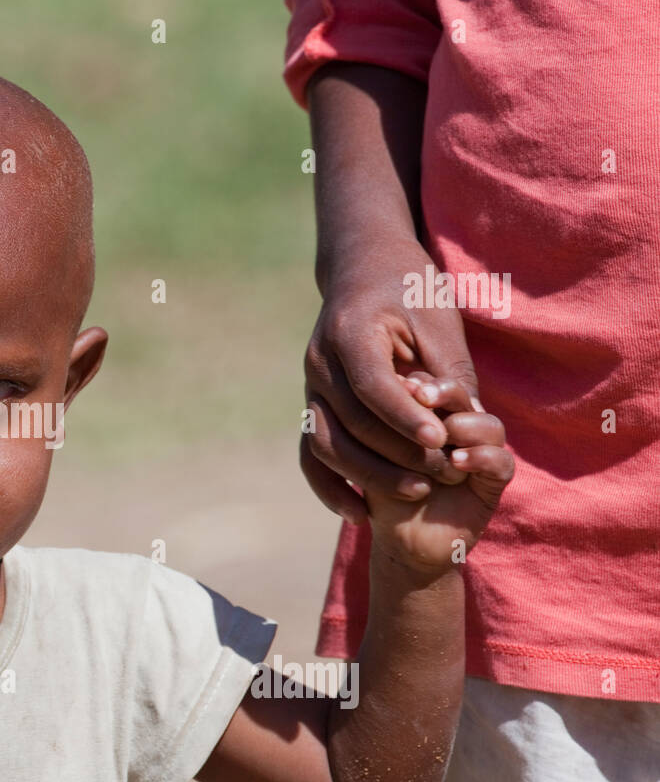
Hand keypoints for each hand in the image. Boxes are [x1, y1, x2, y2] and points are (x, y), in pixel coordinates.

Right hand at [302, 238, 481, 523]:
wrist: (362, 267)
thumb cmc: (409, 289)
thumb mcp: (438, 319)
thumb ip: (451, 372)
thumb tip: (471, 428)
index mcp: (349, 332)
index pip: (372, 385)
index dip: (404, 417)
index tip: (441, 439)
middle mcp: (319, 362)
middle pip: (351, 422)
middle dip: (397, 453)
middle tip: (445, 472)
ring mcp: (309, 387)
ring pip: (326, 444)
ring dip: (368, 475)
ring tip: (417, 492)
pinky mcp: (312, 406)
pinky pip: (311, 454)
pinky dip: (329, 487)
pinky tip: (359, 514)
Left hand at [364, 373, 513, 571]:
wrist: (400, 541)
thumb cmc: (382, 491)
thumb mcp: (373, 456)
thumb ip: (381, 425)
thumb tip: (385, 385)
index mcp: (430, 416)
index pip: (431, 384)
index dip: (418, 382)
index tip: (398, 385)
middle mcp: (458, 428)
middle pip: (463, 396)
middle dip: (444, 393)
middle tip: (422, 397)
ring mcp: (479, 453)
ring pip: (490, 425)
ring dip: (467, 425)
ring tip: (444, 435)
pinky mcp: (492, 483)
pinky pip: (501, 462)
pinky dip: (482, 457)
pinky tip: (458, 462)